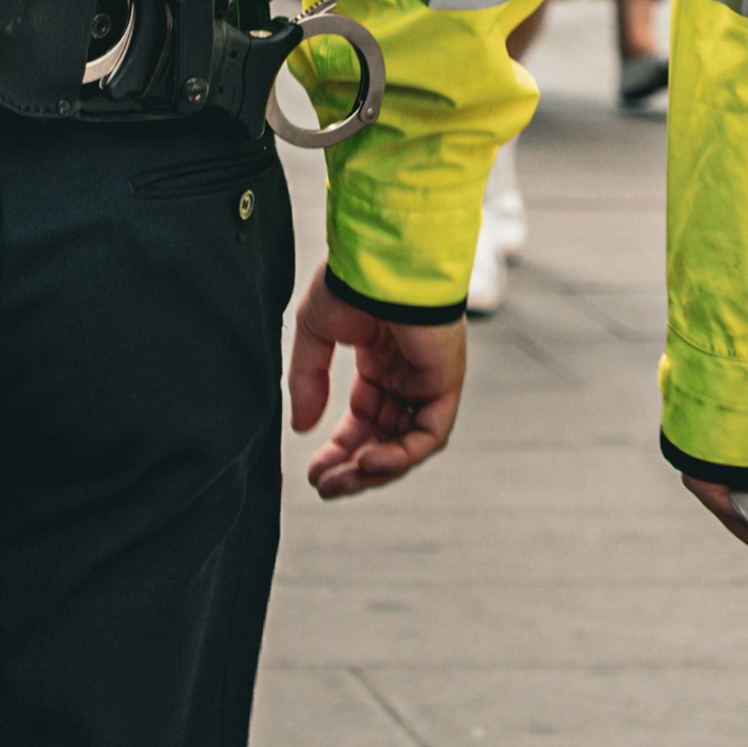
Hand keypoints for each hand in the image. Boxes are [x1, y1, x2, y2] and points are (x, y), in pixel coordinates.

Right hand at [288, 264, 468, 497]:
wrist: (381, 259)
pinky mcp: (445, 383)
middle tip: (324, 487)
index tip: (313, 472)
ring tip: (339, 483)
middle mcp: (408, 375)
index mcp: (381, 362)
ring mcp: (428, 380)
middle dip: (353, 467)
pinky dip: (401, 455)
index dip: (339, 448)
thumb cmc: (351, 282)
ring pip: (406, 444)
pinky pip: (428, 434)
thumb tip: (302, 428)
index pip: (363, 419)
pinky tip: (368, 463)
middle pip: (384, 438)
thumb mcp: (315, 335)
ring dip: (374, 469)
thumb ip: (308, 382)